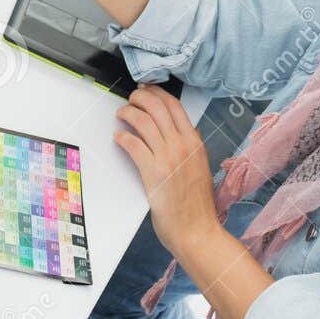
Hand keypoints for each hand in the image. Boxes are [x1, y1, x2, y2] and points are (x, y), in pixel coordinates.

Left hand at [114, 85, 219, 256]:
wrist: (196, 229)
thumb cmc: (197, 204)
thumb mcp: (200, 167)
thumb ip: (191, 148)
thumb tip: (183, 132)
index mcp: (195, 142)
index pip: (174, 106)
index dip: (157, 93)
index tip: (147, 89)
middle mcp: (182, 145)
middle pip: (157, 107)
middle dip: (141, 97)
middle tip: (131, 98)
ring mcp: (168, 157)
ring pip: (144, 121)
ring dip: (129, 113)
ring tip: (122, 114)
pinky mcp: (153, 172)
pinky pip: (134, 144)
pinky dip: (123, 136)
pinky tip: (119, 137)